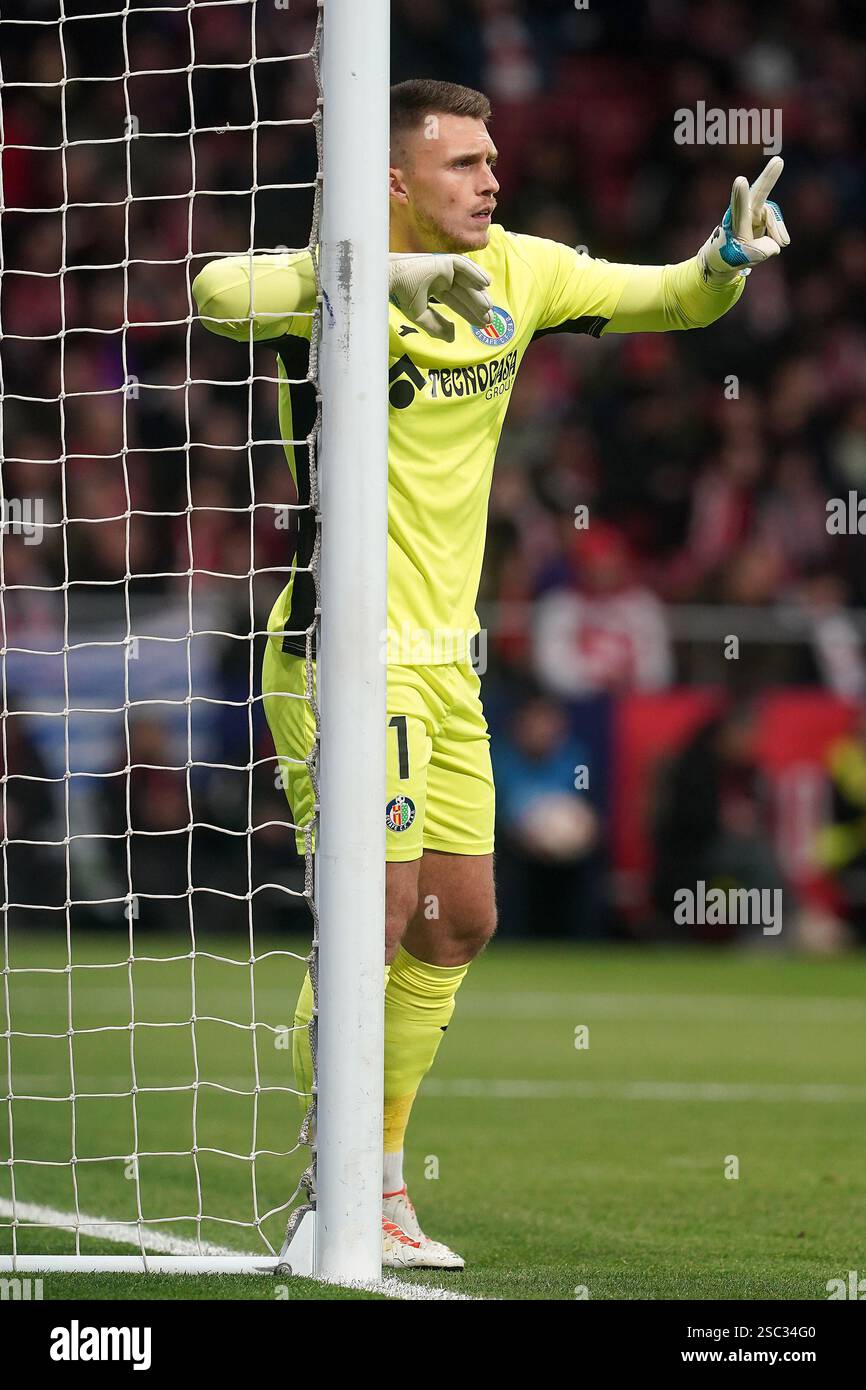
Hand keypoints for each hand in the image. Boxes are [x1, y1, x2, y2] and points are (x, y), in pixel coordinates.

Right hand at [388, 252, 492, 340]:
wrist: (391, 280)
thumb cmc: (401, 296)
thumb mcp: (420, 316)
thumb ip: (437, 326)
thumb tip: (453, 337)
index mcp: (435, 288)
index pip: (457, 302)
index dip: (470, 313)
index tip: (483, 324)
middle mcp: (440, 278)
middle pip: (464, 293)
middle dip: (476, 306)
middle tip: (489, 319)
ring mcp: (442, 268)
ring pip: (466, 281)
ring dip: (477, 293)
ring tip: (488, 306)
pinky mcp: (442, 260)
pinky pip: (462, 265)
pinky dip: (474, 273)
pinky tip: (485, 284)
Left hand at [699, 156, 789, 281]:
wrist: (725, 255)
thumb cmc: (730, 254)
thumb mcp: (744, 258)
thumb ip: (762, 251)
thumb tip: (776, 243)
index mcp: (734, 222)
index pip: (739, 209)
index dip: (741, 196)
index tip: (740, 180)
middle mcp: (744, 212)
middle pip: (758, 193)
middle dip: (768, 178)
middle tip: (778, 160)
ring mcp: (754, 211)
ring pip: (772, 216)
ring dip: (778, 230)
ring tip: (784, 243)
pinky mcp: (762, 215)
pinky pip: (776, 223)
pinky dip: (779, 233)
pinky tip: (781, 242)